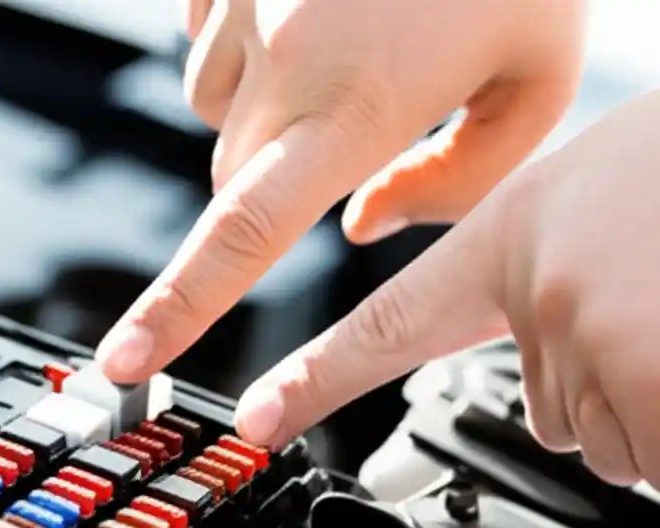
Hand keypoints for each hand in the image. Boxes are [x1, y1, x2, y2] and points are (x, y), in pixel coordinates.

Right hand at [97, 0, 583, 381]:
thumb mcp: (535, 79)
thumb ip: (459, 180)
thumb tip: (365, 227)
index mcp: (359, 105)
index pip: (243, 238)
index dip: (176, 312)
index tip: (124, 361)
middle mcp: (281, 60)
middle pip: (225, 187)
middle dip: (268, 195)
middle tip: (343, 140)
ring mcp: (239, 6)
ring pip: (212, 112)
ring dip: (258, 115)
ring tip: (336, 56)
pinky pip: (203, 40)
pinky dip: (243, 49)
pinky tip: (307, 14)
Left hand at [234, 77, 659, 491]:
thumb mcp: (598, 199)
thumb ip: (538, 267)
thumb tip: (523, 341)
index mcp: (513, 238)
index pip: (385, 323)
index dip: (311, 381)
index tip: (253, 423)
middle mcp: (533, 289)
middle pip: (548, 411)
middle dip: (613, 382)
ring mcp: (588, 337)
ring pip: (609, 440)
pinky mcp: (650, 384)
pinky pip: (659, 457)